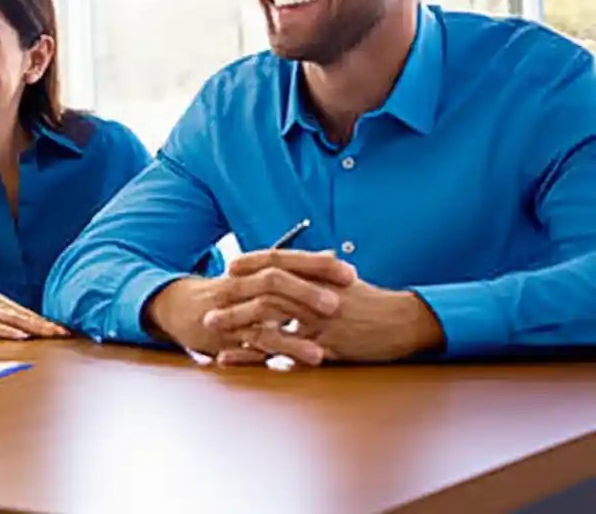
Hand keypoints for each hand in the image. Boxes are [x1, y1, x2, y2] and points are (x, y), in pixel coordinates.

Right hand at [0, 294, 69, 339]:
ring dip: (34, 328)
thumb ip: (0, 321)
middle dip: (47, 326)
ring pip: (15, 321)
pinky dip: (9, 332)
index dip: (47, 322)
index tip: (64, 330)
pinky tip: (21, 337)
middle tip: (65, 334)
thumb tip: (21, 333)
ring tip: (51, 335)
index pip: (28, 314)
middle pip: (26, 317)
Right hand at [146, 249, 354, 357]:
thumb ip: (293, 269)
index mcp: (252, 268)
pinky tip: (300, 359)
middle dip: (307, 290)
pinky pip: (251, 341)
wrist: (177, 308)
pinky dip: (277, 350)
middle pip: (274, 279)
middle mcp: (240, 283)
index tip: (349, 273)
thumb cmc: (226, 294)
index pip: (286, 258)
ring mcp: (230, 309)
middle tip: (339, 302)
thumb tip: (330, 255)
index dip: (317, 265)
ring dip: (293, 327)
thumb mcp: (256, 276)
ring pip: (262, 311)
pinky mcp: (224, 335)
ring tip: (322, 345)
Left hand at [215, 277, 445, 366]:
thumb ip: (321, 273)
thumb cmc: (374, 304)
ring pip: (271, 316)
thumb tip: (306, 261)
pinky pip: (285, 348)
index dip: (253, 262)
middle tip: (210, 301)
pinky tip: (236, 356)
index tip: (230, 266)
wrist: (406, 324)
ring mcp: (321, 319)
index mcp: (321, 275)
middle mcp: (318, 293)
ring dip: (238, 321)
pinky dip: (256, 352)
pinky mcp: (326, 345)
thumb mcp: (345, 283)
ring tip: (212, 327)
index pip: (280, 260)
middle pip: (267, 289)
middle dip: (235, 296)